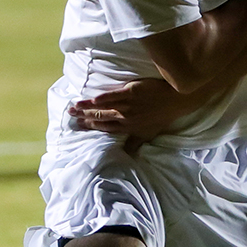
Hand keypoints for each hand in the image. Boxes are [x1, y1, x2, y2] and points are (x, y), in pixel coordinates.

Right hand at [68, 78, 198, 153]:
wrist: (175, 100)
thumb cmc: (162, 116)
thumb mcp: (148, 134)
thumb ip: (134, 142)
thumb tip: (127, 155)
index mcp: (128, 128)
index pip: (105, 128)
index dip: (91, 127)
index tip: (79, 125)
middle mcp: (125, 118)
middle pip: (101, 118)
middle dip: (85, 117)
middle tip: (70, 115)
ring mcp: (127, 105)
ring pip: (104, 107)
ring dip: (88, 107)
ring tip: (74, 107)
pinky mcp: (131, 92)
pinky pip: (113, 96)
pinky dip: (102, 98)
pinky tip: (92, 99)